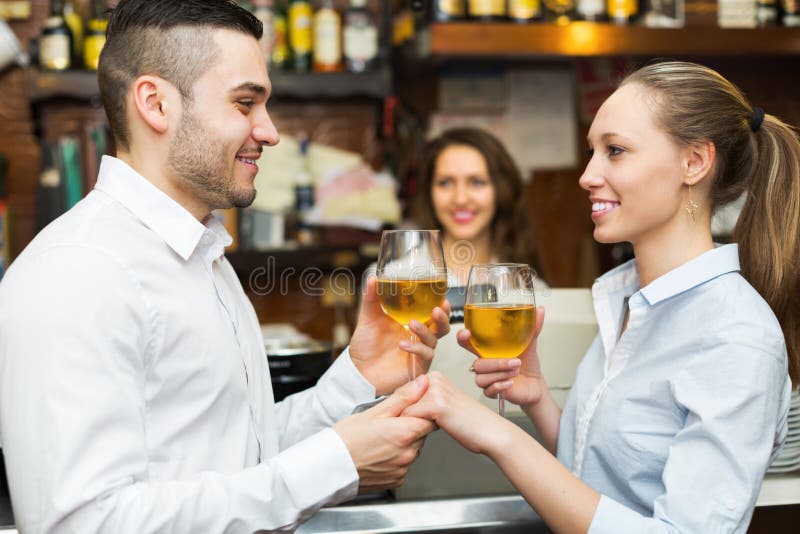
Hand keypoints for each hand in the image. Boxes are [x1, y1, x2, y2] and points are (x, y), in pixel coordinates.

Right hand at [334, 375, 436, 491]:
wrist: (329, 466)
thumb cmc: (346, 438)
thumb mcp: (374, 411)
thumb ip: (403, 398)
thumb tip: (422, 384)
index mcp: (405, 432)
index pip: (431, 418)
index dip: (421, 412)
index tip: (409, 410)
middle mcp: (408, 453)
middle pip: (422, 434)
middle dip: (410, 427)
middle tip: (387, 424)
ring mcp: (403, 469)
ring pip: (413, 449)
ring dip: (403, 443)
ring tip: (380, 440)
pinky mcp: (397, 480)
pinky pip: (404, 465)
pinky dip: (396, 458)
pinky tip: (379, 453)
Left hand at [349, 277, 450, 395]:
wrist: (358, 370)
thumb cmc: (365, 346)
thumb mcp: (368, 318)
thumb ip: (372, 298)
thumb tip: (372, 278)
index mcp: (412, 323)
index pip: (433, 314)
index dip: (441, 307)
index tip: (442, 299)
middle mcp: (419, 338)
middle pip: (441, 327)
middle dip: (443, 318)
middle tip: (437, 310)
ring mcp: (419, 352)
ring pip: (434, 340)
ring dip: (426, 331)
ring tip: (412, 324)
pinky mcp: (416, 366)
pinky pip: (424, 355)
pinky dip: (415, 348)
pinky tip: (402, 344)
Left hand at [401, 371, 507, 454]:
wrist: (491, 432)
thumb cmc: (470, 423)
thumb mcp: (443, 406)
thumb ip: (424, 401)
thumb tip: (400, 407)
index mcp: (435, 377)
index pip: (404, 394)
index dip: (410, 410)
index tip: (427, 418)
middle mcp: (433, 379)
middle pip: (401, 401)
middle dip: (410, 416)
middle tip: (435, 423)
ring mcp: (434, 390)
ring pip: (404, 411)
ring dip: (414, 423)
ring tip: (439, 426)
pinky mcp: (435, 404)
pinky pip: (409, 418)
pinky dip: (417, 428)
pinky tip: (439, 428)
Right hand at [458, 307, 545, 408]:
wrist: (536, 384)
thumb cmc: (528, 363)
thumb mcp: (529, 344)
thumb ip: (532, 328)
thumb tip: (540, 310)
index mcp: (487, 350)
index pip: (467, 342)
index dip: (462, 337)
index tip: (466, 333)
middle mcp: (484, 364)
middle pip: (477, 364)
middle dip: (496, 363)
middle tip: (515, 361)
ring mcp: (487, 378)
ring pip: (481, 377)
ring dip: (500, 374)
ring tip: (516, 370)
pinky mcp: (492, 392)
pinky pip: (487, 390)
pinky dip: (499, 386)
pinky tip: (510, 382)